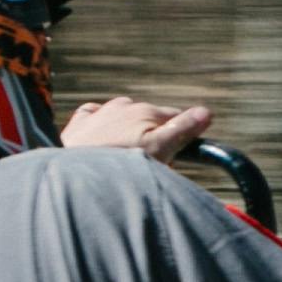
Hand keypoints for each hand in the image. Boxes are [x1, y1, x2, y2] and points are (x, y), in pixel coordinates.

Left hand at [62, 97, 212, 160]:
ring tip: (121, 162)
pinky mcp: (78, 124)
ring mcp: (99, 112)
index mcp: (147, 111)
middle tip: (146, 166)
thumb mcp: (159, 151)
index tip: (176, 157)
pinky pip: (93, 117)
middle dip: (152, 137)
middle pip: (149, 119)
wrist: (74, 176)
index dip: (180, 137)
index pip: (176, 117)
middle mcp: (123, 105)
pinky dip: (99, 128)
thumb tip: (207, 112)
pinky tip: (97, 144)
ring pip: (121, 117)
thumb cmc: (119, 168)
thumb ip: (182, 130)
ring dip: (126, 133)